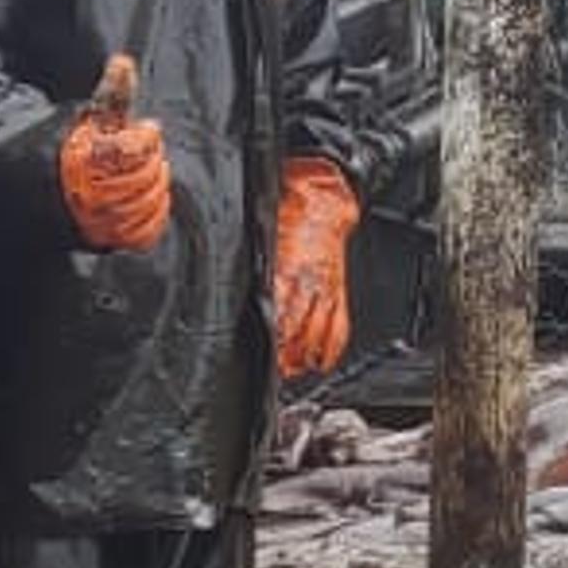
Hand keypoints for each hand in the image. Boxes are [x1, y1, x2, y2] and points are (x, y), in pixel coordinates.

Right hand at [58, 50, 171, 251]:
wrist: (26, 183)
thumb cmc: (64, 145)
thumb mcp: (87, 117)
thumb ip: (111, 95)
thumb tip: (123, 61)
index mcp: (85, 158)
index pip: (133, 150)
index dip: (147, 138)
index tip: (148, 128)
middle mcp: (87, 192)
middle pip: (142, 177)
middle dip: (151, 162)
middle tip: (150, 152)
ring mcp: (93, 219)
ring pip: (142, 205)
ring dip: (155, 188)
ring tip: (153, 173)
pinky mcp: (98, 239)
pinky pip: (139, 234)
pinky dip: (153, 218)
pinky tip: (154, 201)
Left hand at [272, 153, 357, 380]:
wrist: (324, 199)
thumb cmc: (290, 211)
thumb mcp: (262, 236)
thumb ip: (251, 264)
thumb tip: (228, 273)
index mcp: (285, 269)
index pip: (276, 310)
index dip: (269, 335)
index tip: (263, 351)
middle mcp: (307, 283)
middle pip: (296, 329)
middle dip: (284, 353)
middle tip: (275, 368)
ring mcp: (326, 289)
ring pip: (317, 333)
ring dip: (304, 356)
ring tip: (293, 368)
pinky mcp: (339, 291)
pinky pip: (339, 327)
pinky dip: (330, 348)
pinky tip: (319, 361)